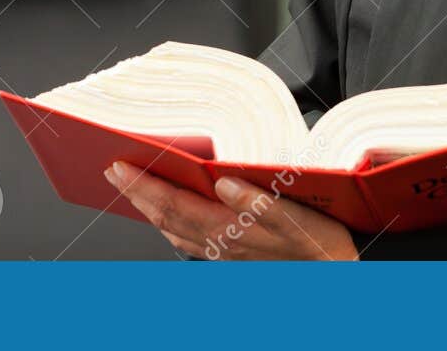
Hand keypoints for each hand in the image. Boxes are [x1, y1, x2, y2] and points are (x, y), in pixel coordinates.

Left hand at [103, 162, 358, 260]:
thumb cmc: (319, 247)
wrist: (334, 278)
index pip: (174, 204)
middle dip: (137, 194)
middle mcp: (220, 244)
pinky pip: (187, 241)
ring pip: (173, 231)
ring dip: (149, 209)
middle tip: (112, 170)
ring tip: (132, 189)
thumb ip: (258, 203)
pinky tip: (168, 217)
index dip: (144, 186)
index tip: (119, 167)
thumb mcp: (296, 219)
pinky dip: (169, 225)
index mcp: (231, 230)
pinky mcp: (231, 256)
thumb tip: (224, 183)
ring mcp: (223, 253)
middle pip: (166, 218)